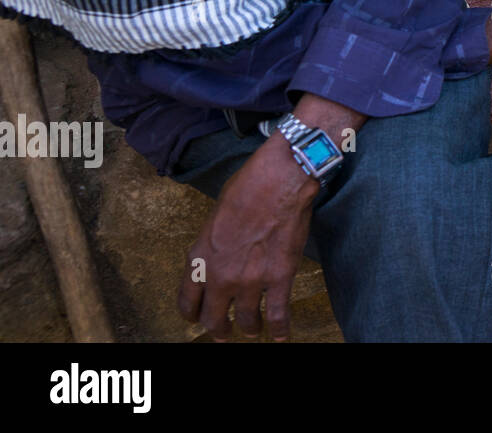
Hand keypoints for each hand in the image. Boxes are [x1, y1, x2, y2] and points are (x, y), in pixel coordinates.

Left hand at [178, 136, 317, 340]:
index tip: (197, 318)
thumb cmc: (247, 188)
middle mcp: (219, 275)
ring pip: (246, 320)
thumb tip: (222, 253)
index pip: (186, 301)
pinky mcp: (279, 278)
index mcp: (199, 258)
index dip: (192, 314)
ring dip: (249, 329)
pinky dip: (279, 328)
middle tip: (224, 335)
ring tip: (253, 330)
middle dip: (218, 331)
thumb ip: (214, 244)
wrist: (278, 181)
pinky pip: (277, 313)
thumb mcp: (216, 217)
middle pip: (213, 319)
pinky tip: (280, 335)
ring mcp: (249, 280)